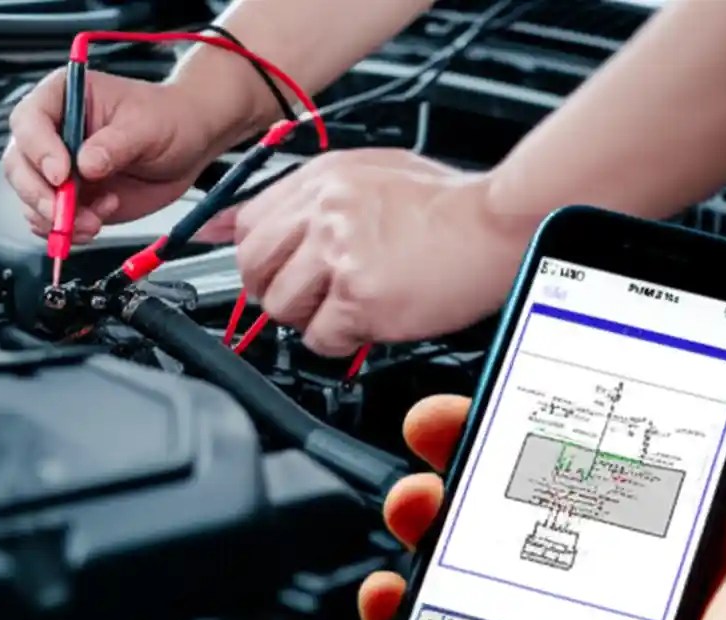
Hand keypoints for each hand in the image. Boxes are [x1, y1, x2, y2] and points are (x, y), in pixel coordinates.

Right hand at [4, 68, 226, 242]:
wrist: (188, 145)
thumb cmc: (168, 119)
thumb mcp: (147, 125)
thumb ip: (116, 144)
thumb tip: (86, 165)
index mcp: (63, 98)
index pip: (30, 121)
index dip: (39, 149)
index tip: (61, 173)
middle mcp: (53, 133)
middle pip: (19, 164)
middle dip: (37, 193)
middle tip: (63, 211)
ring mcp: (59, 169)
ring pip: (31, 197)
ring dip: (55, 218)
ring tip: (94, 220)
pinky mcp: (71, 198)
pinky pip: (51, 220)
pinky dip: (67, 231)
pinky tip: (97, 221)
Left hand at [221, 148, 528, 356]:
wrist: (498, 222)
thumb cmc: (448, 202)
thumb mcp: (369, 173)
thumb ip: (307, 196)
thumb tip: (228, 220)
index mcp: (322, 180)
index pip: (248, 224)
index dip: (258, 256)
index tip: (269, 271)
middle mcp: (323, 213)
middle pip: (254, 268)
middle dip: (273, 290)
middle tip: (307, 297)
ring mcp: (340, 255)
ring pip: (282, 306)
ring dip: (308, 318)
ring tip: (345, 308)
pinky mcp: (360, 296)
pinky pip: (320, 337)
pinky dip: (340, 340)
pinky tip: (367, 322)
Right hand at [358, 384, 725, 619]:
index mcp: (695, 562)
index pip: (616, 464)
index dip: (560, 415)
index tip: (518, 378)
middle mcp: (620, 592)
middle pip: (525, 498)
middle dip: (471, 449)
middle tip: (437, 427)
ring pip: (473, 557)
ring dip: (426, 515)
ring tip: (414, 505)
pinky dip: (400, 607)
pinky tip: (395, 592)